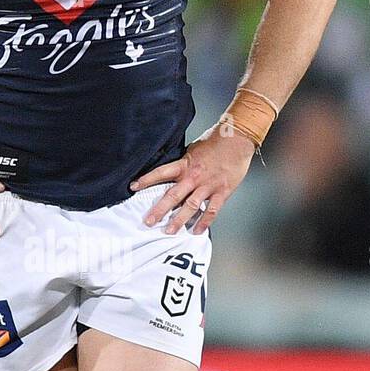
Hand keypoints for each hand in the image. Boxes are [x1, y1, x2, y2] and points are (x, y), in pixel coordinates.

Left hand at [129, 124, 255, 232]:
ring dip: (179, 220)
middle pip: (173, 195)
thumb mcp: (193, 150)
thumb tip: (170, 173)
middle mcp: (194, 176)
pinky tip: (196, 231)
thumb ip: (182, 164)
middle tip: (148, 222)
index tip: (133, 187)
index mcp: (185, 164)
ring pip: (191, 206)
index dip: (146, 180)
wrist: (237, 139)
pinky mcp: (222, 192)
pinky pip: (211, 210)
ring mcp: (208, 185)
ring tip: (169, 231)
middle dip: (159, 210)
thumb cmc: (215, 142)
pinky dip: (204, 222)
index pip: (161, 172)